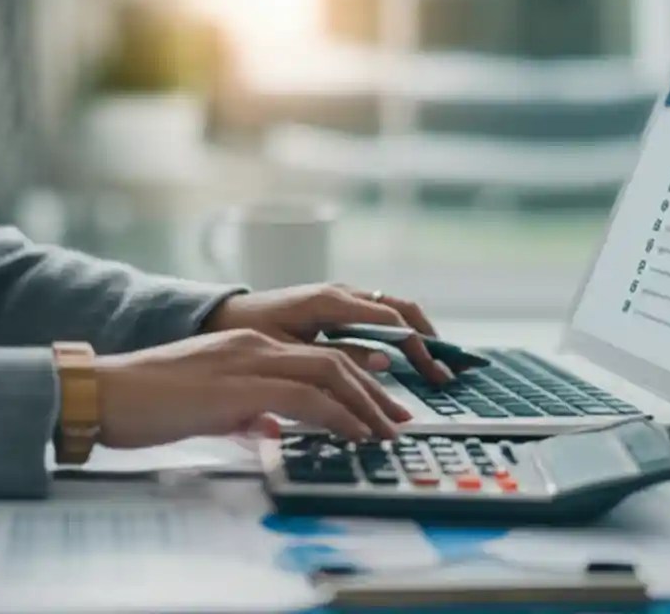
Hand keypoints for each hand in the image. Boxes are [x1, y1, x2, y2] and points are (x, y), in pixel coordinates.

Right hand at [94, 328, 409, 446]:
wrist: (105, 391)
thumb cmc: (146, 401)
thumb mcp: (207, 404)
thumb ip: (243, 409)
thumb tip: (270, 426)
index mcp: (250, 346)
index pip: (319, 358)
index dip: (357, 382)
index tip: (379, 408)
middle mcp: (258, 346)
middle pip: (335, 363)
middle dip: (374, 394)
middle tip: (398, 421)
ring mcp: (251, 362)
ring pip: (330, 375)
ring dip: (366, 406)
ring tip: (386, 432)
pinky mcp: (241, 387)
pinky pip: (307, 399)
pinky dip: (339, 416)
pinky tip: (354, 435)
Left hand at [202, 284, 452, 384]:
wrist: (225, 318)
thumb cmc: (251, 334)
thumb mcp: (291, 351)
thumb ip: (339, 356)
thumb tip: (386, 362)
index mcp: (331, 301)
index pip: (391, 320)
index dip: (418, 348)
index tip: (435, 376)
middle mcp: (342, 293)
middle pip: (400, 311)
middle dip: (427, 341)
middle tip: (444, 376)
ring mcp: (342, 296)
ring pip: (394, 311)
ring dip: (417, 338)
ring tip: (434, 369)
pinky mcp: (339, 306)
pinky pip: (379, 315)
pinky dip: (400, 335)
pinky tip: (408, 360)